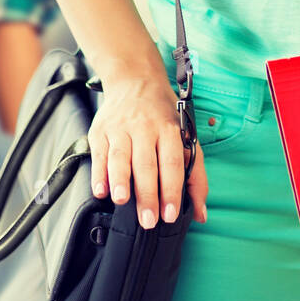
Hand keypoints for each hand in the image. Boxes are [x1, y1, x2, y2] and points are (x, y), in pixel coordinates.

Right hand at [87, 68, 207, 228]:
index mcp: (169, 129)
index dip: (171, 189)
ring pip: (120, 157)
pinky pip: (99, 155)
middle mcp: (145, 128)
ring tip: (121, 201)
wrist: (135, 80)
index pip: (172, 163)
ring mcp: (121, 129)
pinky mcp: (101, 132)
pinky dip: (99, 174)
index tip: (170, 214)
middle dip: (147, 194)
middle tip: (149, 221)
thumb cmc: (163, 115)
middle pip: (146, 164)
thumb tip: (201, 214)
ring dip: (121, 180)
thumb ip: (195, 175)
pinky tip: (101, 190)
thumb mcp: (185, 136)